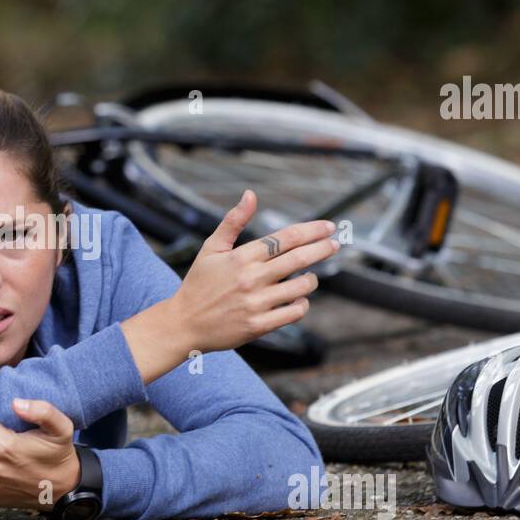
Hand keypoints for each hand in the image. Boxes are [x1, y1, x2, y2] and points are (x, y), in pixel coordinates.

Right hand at [169, 190, 338, 353]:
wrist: (184, 323)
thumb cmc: (198, 283)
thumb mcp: (211, 248)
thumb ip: (233, 221)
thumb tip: (250, 194)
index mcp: (241, 257)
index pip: (285, 238)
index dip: (311, 230)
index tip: (328, 227)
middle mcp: (251, 278)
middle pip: (299, 258)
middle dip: (322, 248)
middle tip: (335, 244)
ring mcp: (256, 303)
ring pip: (301, 287)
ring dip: (310, 280)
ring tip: (307, 277)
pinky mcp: (258, 325)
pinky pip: (294, 312)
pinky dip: (301, 304)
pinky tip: (298, 299)